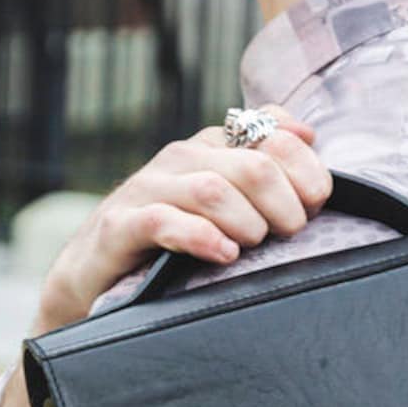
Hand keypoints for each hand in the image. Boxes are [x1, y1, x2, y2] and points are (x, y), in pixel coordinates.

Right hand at [34, 108, 331, 329]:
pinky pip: (164, 221)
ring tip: (251, 246)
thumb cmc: (169, 241)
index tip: (316, 203)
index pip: (272, 134)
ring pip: (213, 190)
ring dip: (246, 223)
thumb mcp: (221, 200)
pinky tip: (222, 255)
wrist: (91, 276)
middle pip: (252, 165)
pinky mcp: (119, 226)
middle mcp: (179, 159)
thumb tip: (306, 131)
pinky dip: (201, 237)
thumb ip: (261, 163)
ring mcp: (146, 190)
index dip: (305, 169)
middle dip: (284, 203)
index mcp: (209, 146)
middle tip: (288, 233)